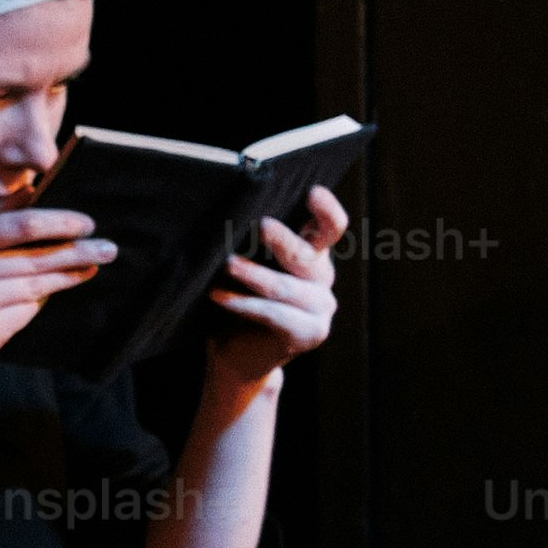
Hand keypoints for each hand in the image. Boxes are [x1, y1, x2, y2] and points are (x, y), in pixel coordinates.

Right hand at [0, 205, 114, 393]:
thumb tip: (36, 206)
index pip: (19, 226)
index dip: (59, 224)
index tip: (86, 224)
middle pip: (35, 258)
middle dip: (77, 253)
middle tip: (108, 249)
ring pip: (36, 287)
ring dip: (67, 278)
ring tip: (89, 269)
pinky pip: (25, 314)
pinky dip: (32, 308)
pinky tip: (36, 302)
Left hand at [201, 186, 343, 395]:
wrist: (237, 356)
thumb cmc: (234, 301)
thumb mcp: (241, 267)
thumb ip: (247, 244)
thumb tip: (228, 212)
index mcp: (311, 255)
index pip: (329, 228)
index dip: (326, 210)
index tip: (313, 191)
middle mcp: (322, 279)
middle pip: (308, 256)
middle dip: (284, 240)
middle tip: (262, 224)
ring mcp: (320, 308)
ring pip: (288, 287)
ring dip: (255, 275)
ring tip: (227, 264)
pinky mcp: (309, 334)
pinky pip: (274, 315)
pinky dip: (244, 303)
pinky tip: (218, 296)